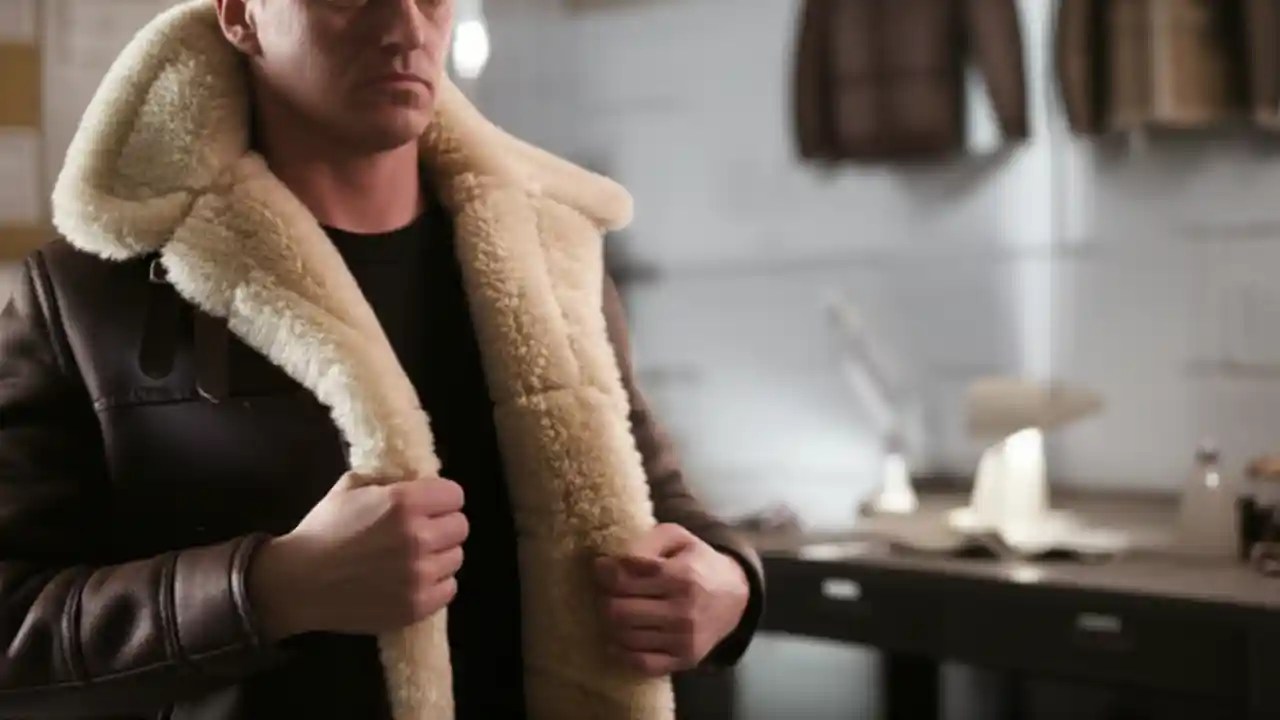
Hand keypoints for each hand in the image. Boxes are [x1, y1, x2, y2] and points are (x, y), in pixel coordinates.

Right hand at [249, 471, 467, 639]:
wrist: (298, 583)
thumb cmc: (323, 530)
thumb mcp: (352, 486)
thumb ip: (389, 479)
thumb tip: (418, 479)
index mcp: (405, 502)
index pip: (455, 495)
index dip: (441, 499)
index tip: (429, 506)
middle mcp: (419, 537)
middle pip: (460, 527)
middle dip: (443, 526)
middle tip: (421, 532)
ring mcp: (420, 575)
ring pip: (456, 558)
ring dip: (439, 556)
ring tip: (413, 559)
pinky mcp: (418, 606)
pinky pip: (449, 588)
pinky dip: (436, 585)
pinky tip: (413, 581)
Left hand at [594, 523, 750, 675]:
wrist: (735, 598)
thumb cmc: (698, 562)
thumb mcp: (678, 538)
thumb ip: (646, 540)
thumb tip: (613, 561)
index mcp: (681, 575)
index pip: (625, 577)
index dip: (604, 571)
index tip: (601, 567)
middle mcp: (683, 610)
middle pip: (618, 609)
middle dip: (605, 598)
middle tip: (608, 591)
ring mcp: (684, 638)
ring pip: (625, 636)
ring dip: (611, 623)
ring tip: (616, 610)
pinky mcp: (684, 659)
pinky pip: (641, 663)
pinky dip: (622, 651)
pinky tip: (620, 638)